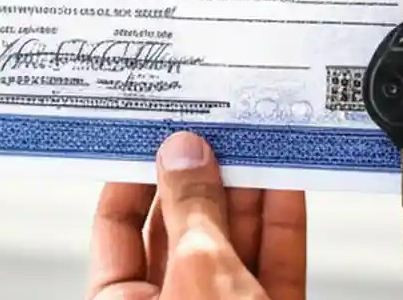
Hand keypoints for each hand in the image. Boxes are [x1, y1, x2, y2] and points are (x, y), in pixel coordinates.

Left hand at [86, 131, 305, 299]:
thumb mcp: (200, 274)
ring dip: (247, 191)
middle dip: (203, 175)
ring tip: (257, 141)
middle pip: (181, 227)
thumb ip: (194, 209)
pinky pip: (273, 263)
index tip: (161, 131)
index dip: (138, 173)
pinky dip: (281, 224)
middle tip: (217, 128)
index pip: (116, 224)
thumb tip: (186, 155)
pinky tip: (286, 182)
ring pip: (232, 241)